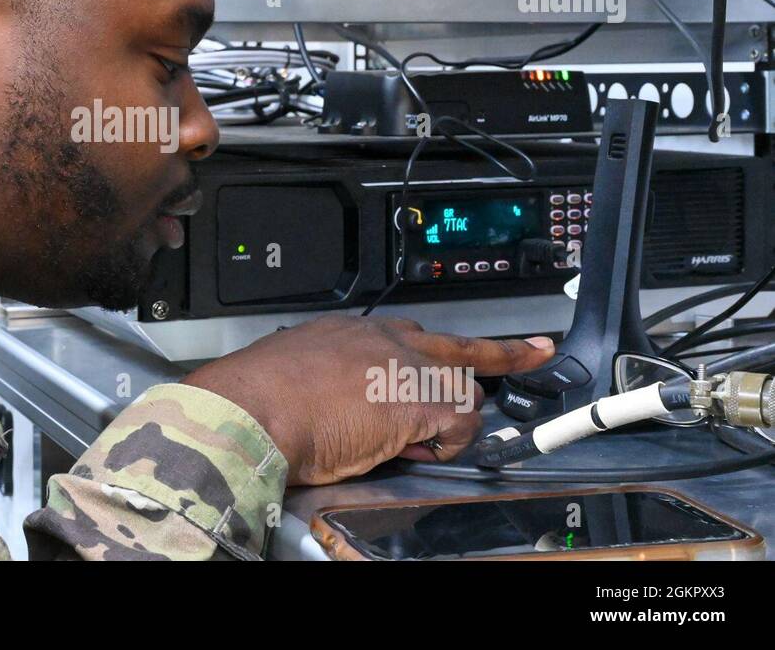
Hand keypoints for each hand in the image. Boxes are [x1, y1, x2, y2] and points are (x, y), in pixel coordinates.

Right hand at [181, 314, 554, 484]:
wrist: (250, 410)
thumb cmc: (257, 400)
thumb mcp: (295, 374)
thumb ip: (327, 380)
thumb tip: (339, 405)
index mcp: (348, 332)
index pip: (409, 333)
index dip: (438, 346)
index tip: (461, 344)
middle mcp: (382, 340)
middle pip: (453, 347)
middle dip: (496, 355)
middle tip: (534, 352)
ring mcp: (404, 365)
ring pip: (460, 388)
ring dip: (447, 419)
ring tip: (413, 442)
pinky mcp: (418, 398)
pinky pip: (459, 423)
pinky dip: (444, 443)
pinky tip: (414, 450)